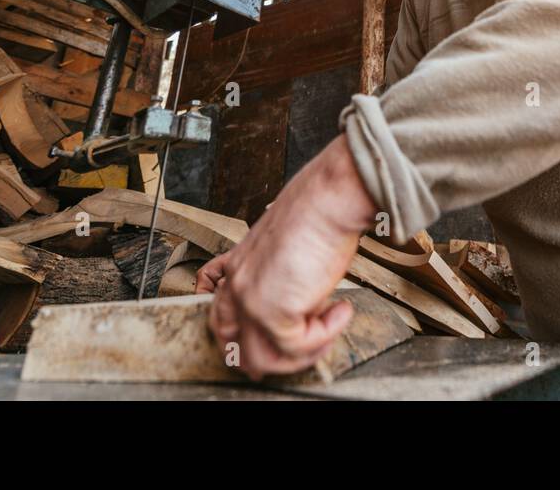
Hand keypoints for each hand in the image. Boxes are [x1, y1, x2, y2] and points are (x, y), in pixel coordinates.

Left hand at [195, 133, 377, 379]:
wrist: (327, 200)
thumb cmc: (315, 215)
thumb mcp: (287, 250)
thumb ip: (283, 282)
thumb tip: (304, 309)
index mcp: (237, 268)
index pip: (219, 317)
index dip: (241, 339)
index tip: (270, 345)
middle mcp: (236, 286)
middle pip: (232, 346)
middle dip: (268, 359)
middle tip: (302, 352)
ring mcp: (249, 301)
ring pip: (262, 359)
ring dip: (301, 354)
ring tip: (328, 333)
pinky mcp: (272, 312)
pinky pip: (298, 347)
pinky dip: (326, 336)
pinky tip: (341, 311)